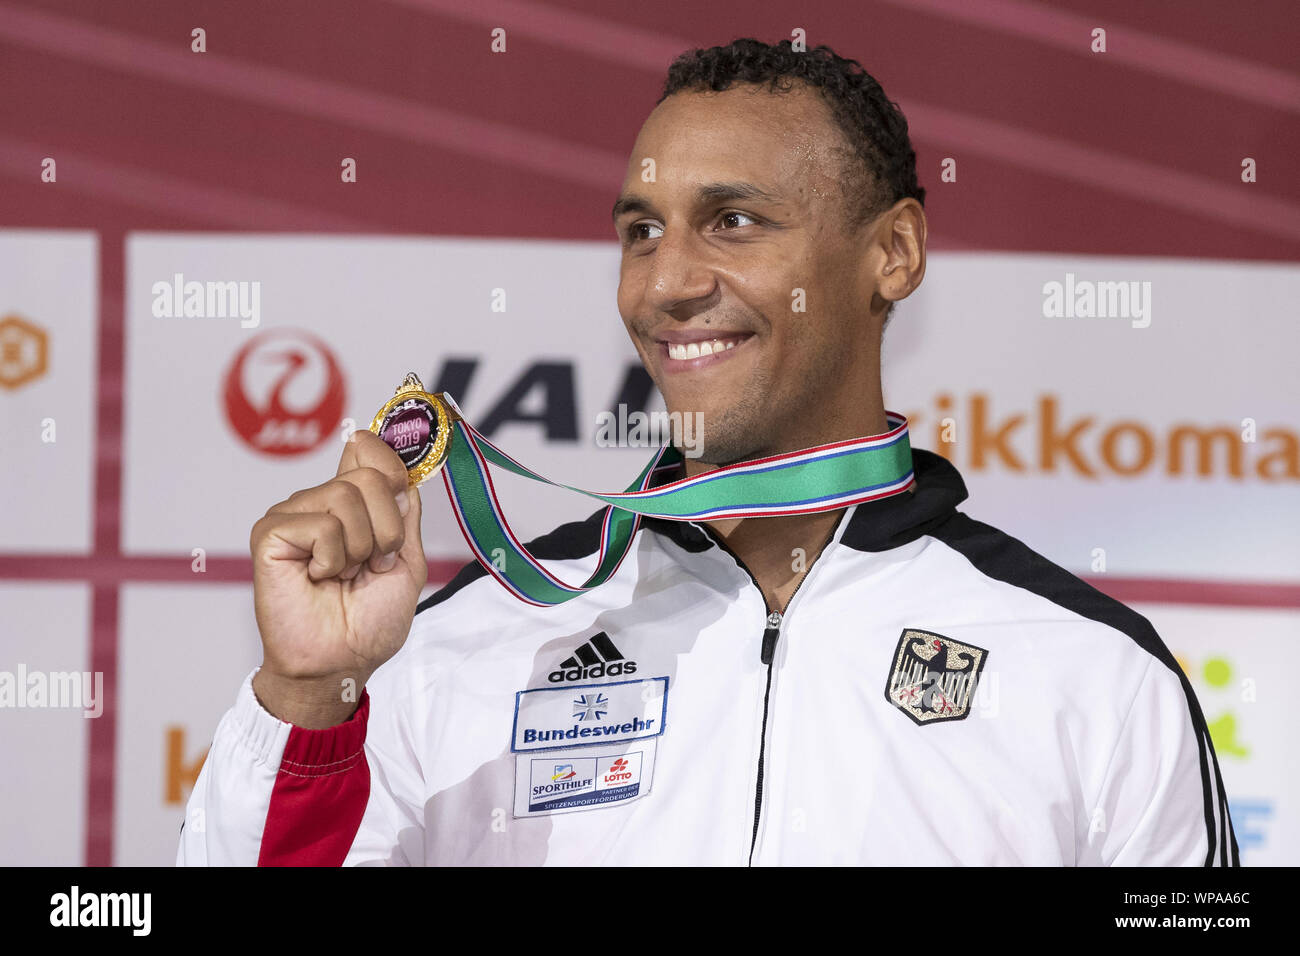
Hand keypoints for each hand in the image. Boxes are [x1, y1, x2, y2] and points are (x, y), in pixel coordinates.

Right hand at [249, 430, 425, 724]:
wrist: (341, 660)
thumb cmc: (368, 620)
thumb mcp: (407, 562)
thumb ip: (405, 515)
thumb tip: (405, 474)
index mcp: (351, 504)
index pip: (369, 450)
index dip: (393, 464)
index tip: (401, 494)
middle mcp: (320, 501)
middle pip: (370, 478)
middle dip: (387, 531)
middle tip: (370, 565)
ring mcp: (293, 514)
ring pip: (348, 497)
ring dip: (360, 548)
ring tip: (344, 575)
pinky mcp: (271, 532)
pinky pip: (322, 525)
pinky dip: (333, 559)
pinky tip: (318, 578)